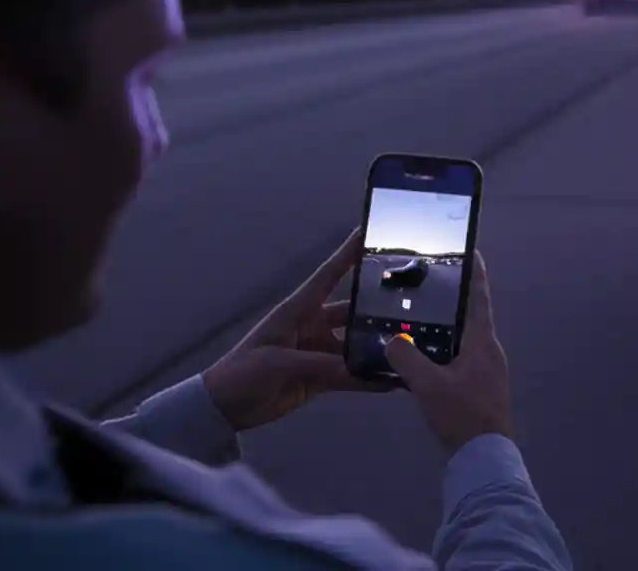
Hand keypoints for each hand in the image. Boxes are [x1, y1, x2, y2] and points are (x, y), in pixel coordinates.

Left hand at [202, 229, 389, 430]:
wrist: (225, 407)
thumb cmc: (243, 373)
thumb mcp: (278, 362)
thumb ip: (320, 363)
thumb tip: (362, 367)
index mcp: (298, 310)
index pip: (328, 275)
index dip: (348, 252)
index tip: (369, 231)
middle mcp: (313, 325)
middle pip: (353, 311)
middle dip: (378, 307)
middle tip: (412, 303)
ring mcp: (319, 350)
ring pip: (357, 345)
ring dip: (377, 348)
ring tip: (408, 349)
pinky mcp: (322, 376)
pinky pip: (351, 373)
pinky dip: (369, 377)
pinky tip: (391, 380)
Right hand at [386, 252, 513, 454]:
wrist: (483, 457)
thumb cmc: (462, 413)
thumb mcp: (428, 384)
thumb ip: (406, 357)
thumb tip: (391, 339)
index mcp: (482, 342)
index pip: (479, 297)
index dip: (475, 272)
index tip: (470, 249)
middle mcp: (488, 351)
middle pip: (470, 315)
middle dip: (451, 299)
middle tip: (427, 284)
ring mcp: (486, 370)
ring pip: (462, 339)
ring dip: (444, 327)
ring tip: (417, 318)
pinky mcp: (479, 388)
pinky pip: (458, 359)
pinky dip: (442, 350)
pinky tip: (421, 357)